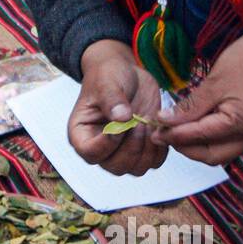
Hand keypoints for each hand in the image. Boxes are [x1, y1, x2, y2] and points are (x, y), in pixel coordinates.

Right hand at [69, 39, 167, 175]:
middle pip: (116, 167)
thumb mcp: (106, 82)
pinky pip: (154, 161)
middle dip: (132, 147)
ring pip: (137, 168)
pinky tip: (157, 126)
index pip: (91, 153)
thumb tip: (121, 118)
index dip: (108, 143)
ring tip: (148, 122)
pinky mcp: (142, 149)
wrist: (126, 74)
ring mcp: (122, 151)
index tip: (122, 122)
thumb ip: (111, 99)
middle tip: (139, 122)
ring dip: (147, 148)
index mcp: (82, 134)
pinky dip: (160, 148)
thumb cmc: (108, 76)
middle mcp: (101, 148)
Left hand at [151, 26, 242, 164]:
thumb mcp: (215, 82)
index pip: (199, 138)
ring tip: (176, 128)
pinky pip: (229, 142)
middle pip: (210, 156)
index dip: (173, 136)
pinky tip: (195, 124)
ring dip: (197, 144)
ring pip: (220, 152)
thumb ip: (190, 107)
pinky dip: (210, 138)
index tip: (154, 130)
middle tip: (163, 134)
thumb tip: (164, 121)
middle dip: (185, 148)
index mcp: (241, 124)